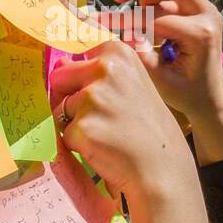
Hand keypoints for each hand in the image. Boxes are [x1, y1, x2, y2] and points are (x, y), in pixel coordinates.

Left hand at [50, 41, 197, 208]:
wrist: (163, 169)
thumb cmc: (148, 130)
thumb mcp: (131, 86)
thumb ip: (98, 73)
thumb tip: (59, 65)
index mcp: (119, 53)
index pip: (76, 57)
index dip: (81, 80)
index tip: (100, 96)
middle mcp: (105, 68)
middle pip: (59, 79)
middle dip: (69, 100)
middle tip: (100, 119)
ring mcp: (93, 98)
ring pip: (60, 109)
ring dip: (76, 124)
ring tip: (108, 135)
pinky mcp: (83, 127)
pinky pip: (65, 134)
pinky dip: (78, 145)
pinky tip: (104, 149)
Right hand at [112, 0, 222, 166]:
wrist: (210, 96)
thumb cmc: (187, 94)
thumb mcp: (162, 83)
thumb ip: (144, 59)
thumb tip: (124, 38)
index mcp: (200, 34)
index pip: (157, 17)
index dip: (127, 20)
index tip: (102, 22)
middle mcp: (207, 15)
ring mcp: (206, 9)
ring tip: (136, 21)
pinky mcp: (200, 8)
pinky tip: (149, 23)